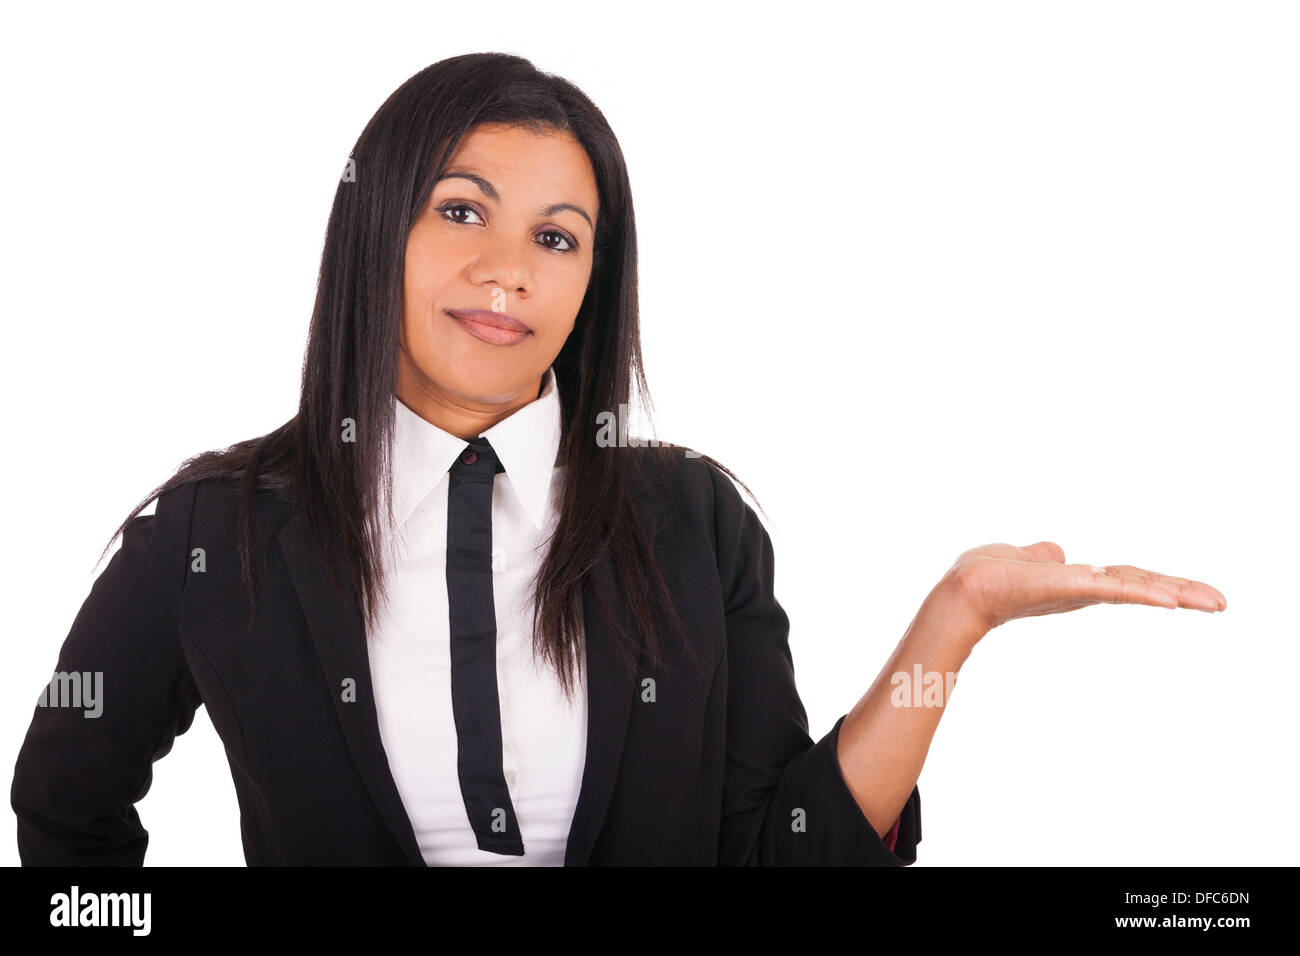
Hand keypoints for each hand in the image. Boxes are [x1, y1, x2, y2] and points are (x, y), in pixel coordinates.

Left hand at [944, 541, 1226, 635]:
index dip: (1163, 583)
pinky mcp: (1069, 586)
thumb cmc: (989, 576)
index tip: (1198, 594)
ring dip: (1174, 592)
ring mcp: (1080, 589)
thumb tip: (1056, 553)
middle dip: (1184, 592)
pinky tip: (1168, 598)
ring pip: (1135, 587)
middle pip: (1143, 586)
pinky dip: (1140, 591)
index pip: (1132, 579)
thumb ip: (1045, 556)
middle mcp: (1086, 588)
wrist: (966, 587)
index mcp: (1082, 581)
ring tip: (1210, 601)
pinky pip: (1112, 588)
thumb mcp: (1026, 559)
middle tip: (1222, 603)